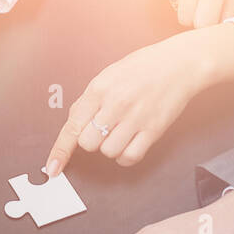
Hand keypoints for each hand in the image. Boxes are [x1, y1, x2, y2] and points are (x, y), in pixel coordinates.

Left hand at [46, 24, 233, 172]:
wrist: (180, 64)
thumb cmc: (142, 68)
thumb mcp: (108, 75)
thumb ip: (88, 101)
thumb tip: (73, 125)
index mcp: (99, 89)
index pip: (72, 127)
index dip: (60, 151)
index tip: (53, 169)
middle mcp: (115, 104)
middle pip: (88, 143)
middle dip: (92, 140)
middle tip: (105, 126)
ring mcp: (135, 118)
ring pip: (108, 152)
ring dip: (110, 147)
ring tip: (121, 130)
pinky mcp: (153, 130)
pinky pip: (129, 157)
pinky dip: (125, 156)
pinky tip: (129, 142)